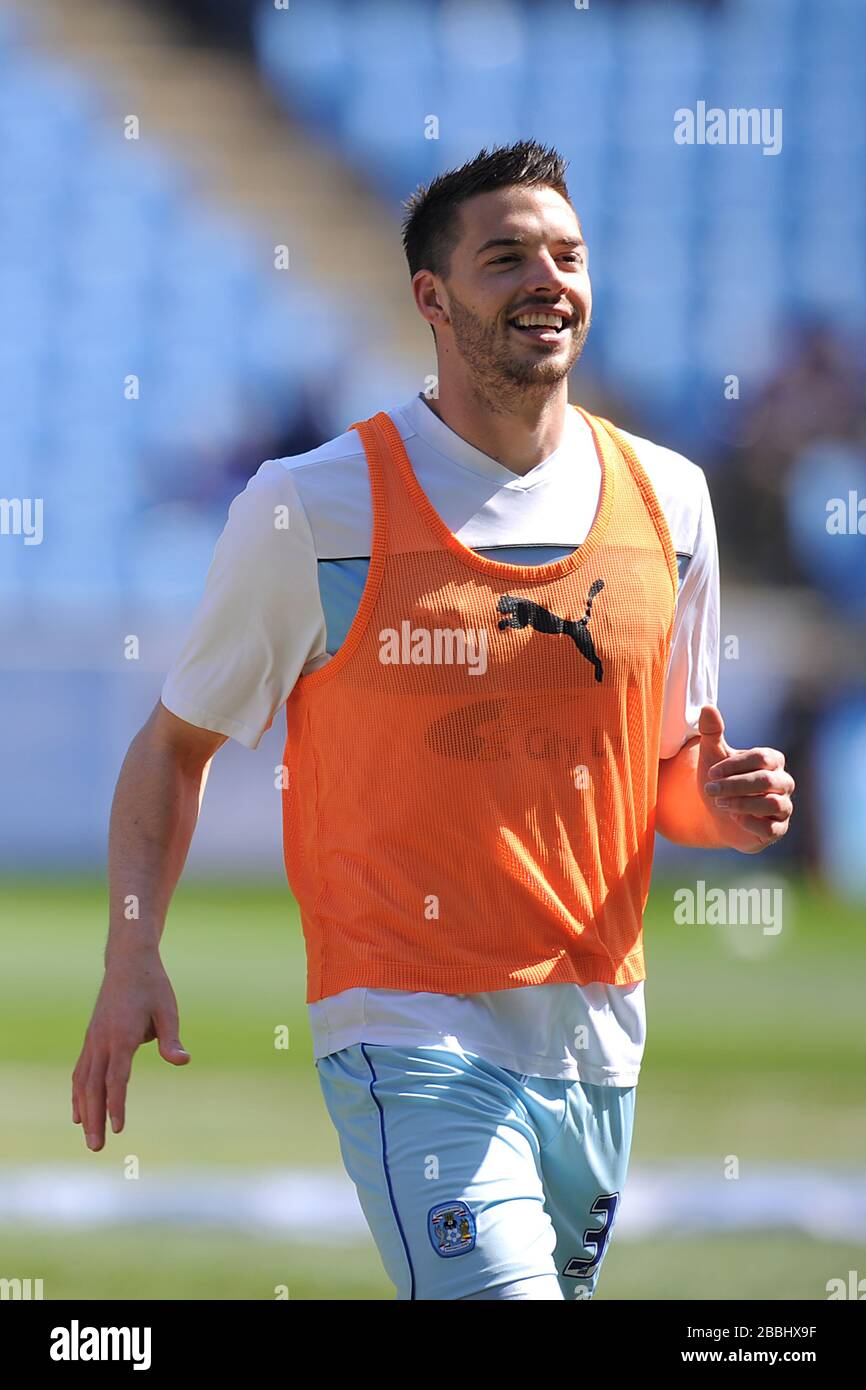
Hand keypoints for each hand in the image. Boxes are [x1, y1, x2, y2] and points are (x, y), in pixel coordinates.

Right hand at [72, 954, 189, 1150]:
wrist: (128, 963)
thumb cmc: (153, 987)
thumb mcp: (168, 1010)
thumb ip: (171, 1038)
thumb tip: (183, 1061)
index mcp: (121, 1035)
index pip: (116, 1077)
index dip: (116, 1104)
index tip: (118, 1128)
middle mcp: (101, 1040)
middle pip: (93, 1086)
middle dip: (95, 1117)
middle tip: (97, 1147)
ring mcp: (92, 1040)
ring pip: (83, 1081)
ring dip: (84, 1110)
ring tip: (88, 1137)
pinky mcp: (91, 1039)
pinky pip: (80, 1071)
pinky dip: (78, 1094)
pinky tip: (79, 1113)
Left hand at [698, 705, 794, 853]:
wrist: (715, 813)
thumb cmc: (719, 780)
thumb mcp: (712, 755)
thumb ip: (711, 732)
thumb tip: (707, 708)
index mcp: (772, 760)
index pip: (761, 758)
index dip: (734, 765)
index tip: (711, 773)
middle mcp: (783, 782)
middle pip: (766, 780)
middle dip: (734, 785)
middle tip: (710, 789)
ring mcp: (783, 807)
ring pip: (773, 804)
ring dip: (742, 803)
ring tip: (720, 804)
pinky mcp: (777, 829)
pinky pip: (772, 828)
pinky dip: (750, 823)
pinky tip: (733, 819)